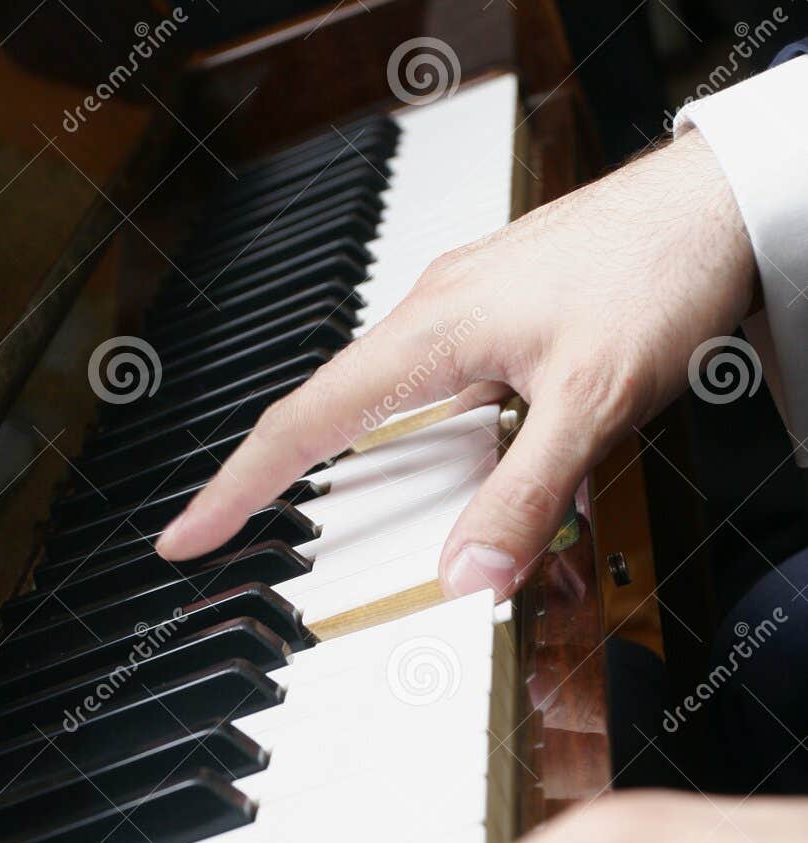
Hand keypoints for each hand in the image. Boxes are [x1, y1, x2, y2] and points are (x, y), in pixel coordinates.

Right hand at [156, 129, 754, 600]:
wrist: (721, 200)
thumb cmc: (660, 271)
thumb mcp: (593, 401)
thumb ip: (525, 496)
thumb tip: (465, 579)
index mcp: (428, 334)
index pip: (302, 424)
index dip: (235, 488)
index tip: (185, 536)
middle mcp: (431, 317)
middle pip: (330, 415)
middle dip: (281, 481)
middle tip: (236, 531)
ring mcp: (465, 313)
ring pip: (391, 406)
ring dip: (370, 467)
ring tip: (356, 518)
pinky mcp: (502, 319)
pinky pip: (442, 392)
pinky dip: (434, 442)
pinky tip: (474, 468)